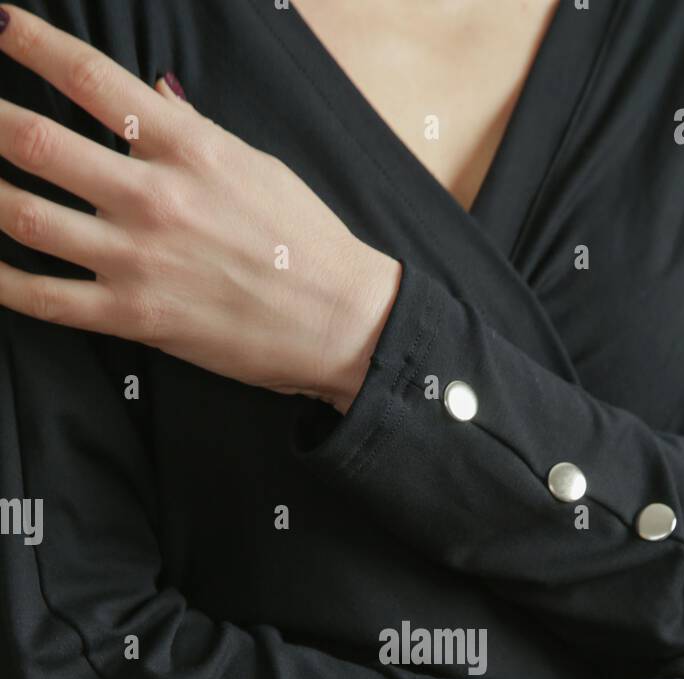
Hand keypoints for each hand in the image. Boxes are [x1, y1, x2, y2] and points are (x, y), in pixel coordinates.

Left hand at [0, 4, 401, 410]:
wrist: (343, 323)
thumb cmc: (307, 242)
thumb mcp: (254, 165)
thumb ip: (191, 131)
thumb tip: (148, 96)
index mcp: (187, 148)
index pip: (88, 78)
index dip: (29, 42)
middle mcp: (153, 197)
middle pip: (37, 142)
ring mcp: (138, 260)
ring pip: (27, 218)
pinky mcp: (135, 318)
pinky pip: (47, 299)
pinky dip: (3, 283)